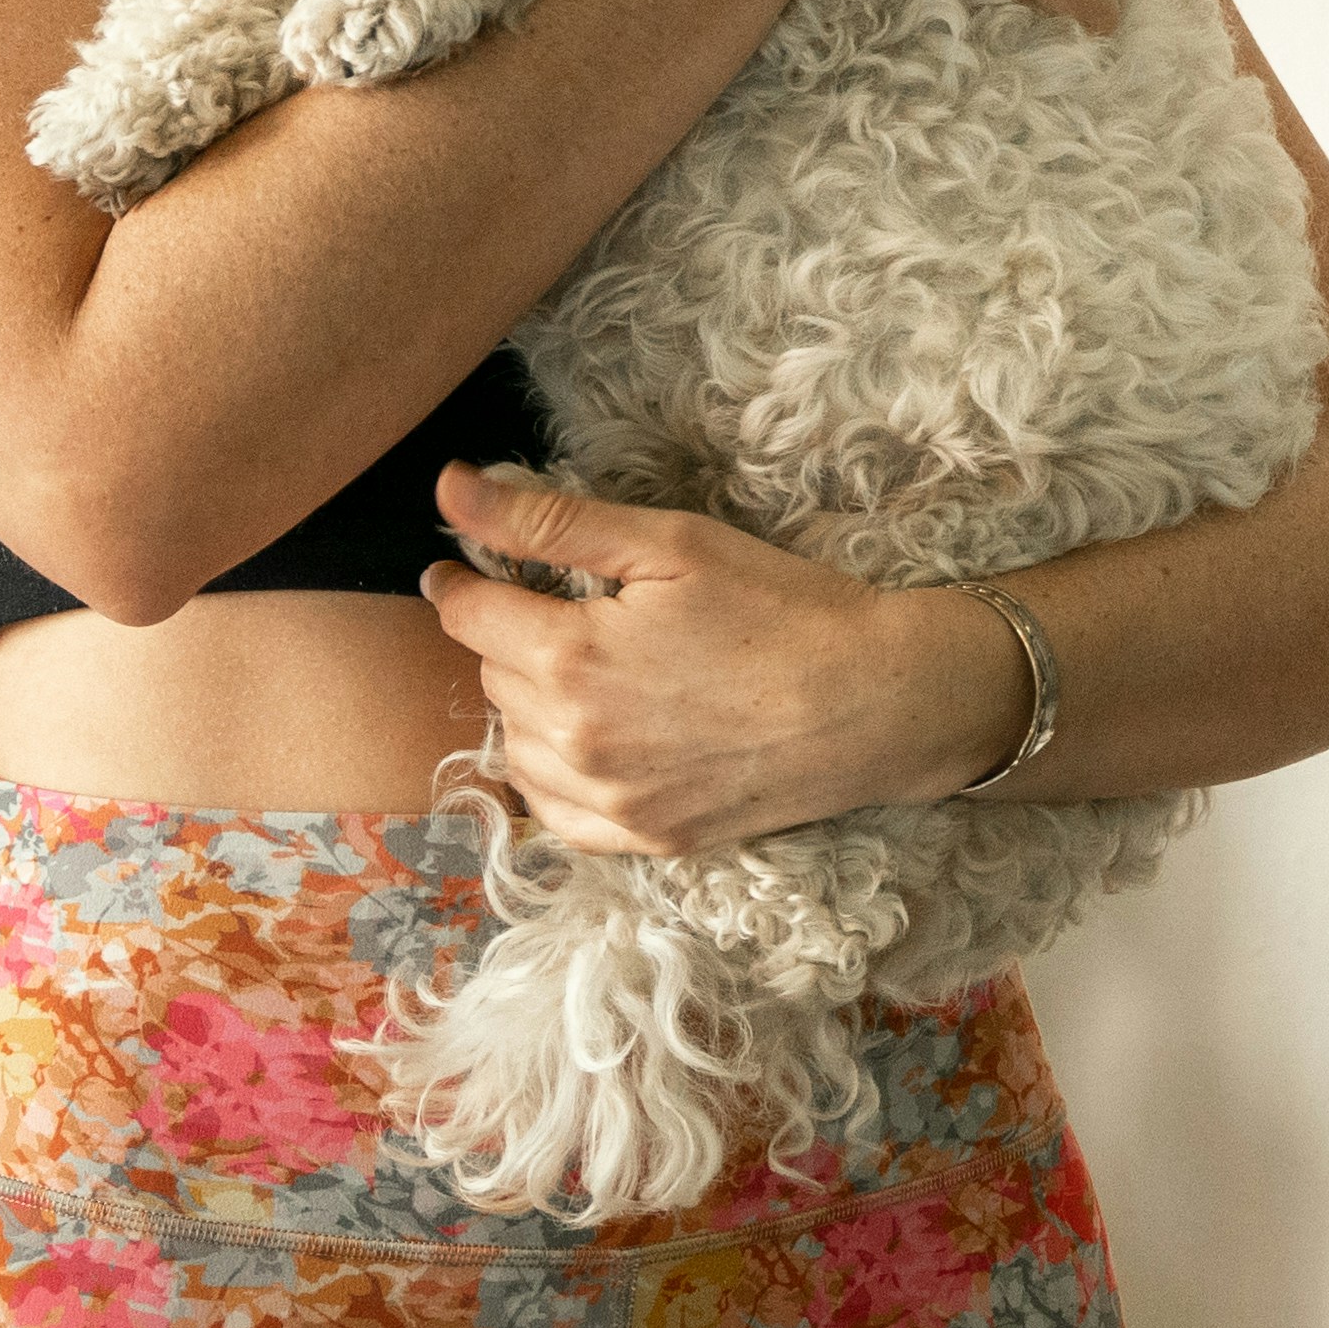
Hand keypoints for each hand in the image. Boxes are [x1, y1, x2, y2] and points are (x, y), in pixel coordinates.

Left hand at [422, 463, 1020, 848]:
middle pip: (493, 675)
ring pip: (515, 745)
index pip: (468, 614)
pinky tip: (592, 739)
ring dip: (530, 704)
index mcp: (572, 658)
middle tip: (567, 607)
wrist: (878, 702)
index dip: (462, 578)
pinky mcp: (643, 839)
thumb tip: (450, 488)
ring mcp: (608, 800)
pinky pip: (554, 811)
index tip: (464, 563)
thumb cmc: (784, 609)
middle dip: (513, 634)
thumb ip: (551, 520)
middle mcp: (575, 742)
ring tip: (587, 670)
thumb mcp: (671, 543)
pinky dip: (554, 773)